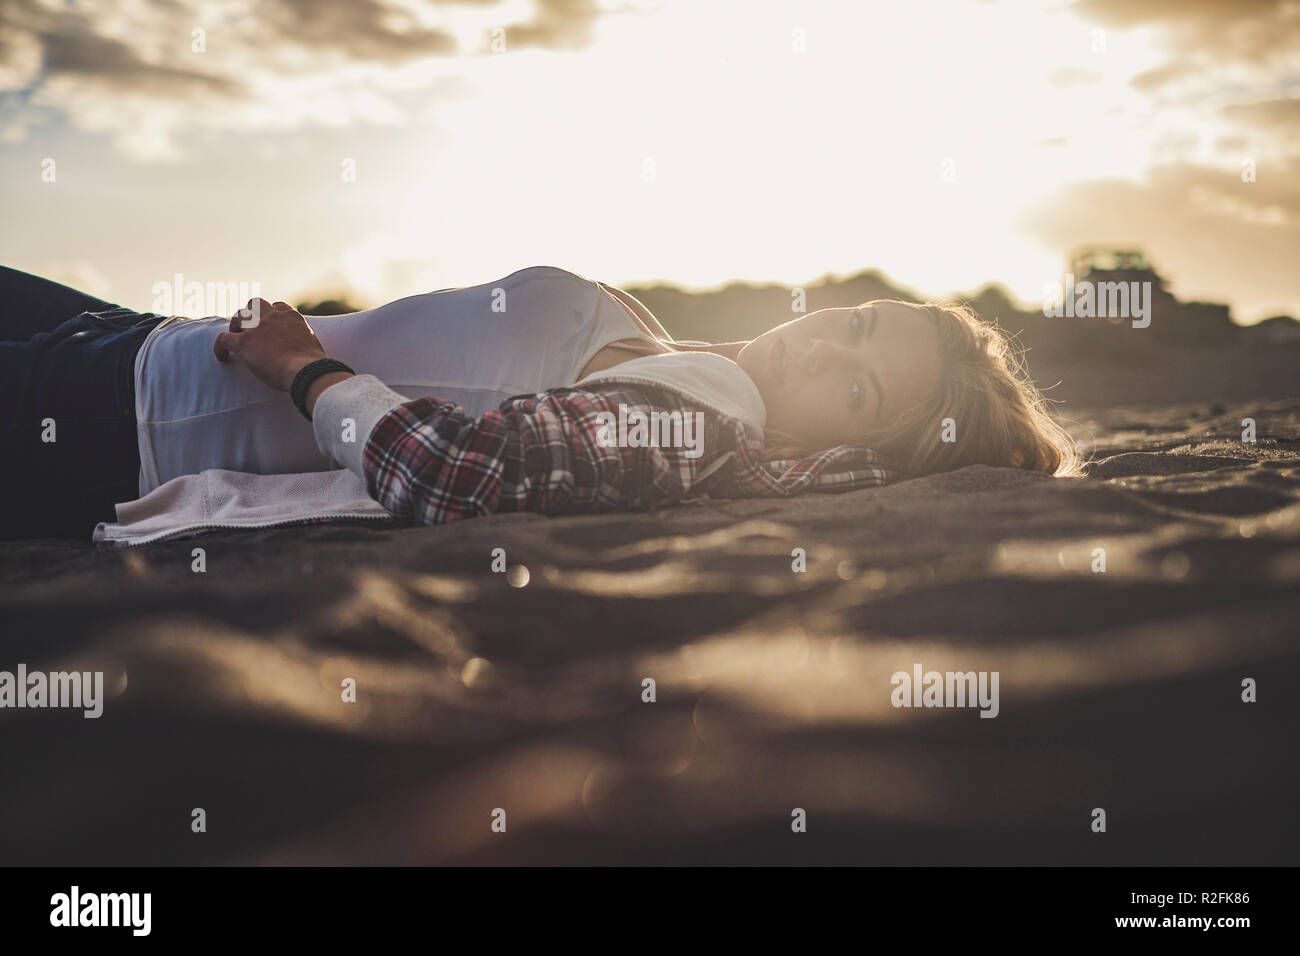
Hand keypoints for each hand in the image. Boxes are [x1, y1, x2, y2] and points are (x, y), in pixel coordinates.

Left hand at [213, 298, 327, 391]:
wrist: (306, 371)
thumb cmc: (314, 366)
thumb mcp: (314, 346)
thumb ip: (305, 343)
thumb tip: (308, 354)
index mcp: (292, 317)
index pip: (277, 306)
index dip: (270, 315)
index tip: (269, 325)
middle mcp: (273, 317)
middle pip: (256, 303)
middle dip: (251, 314)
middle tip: (249, 329)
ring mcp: (257, 328)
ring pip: (239, 316)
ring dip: (236, 326)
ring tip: (236, 339)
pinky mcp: (244, 342)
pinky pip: (224, 339)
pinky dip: (220, 348)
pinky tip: (223, 357)